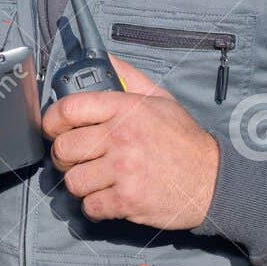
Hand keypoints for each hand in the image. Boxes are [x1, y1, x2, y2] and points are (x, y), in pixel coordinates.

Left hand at [42, 56, 218, 230]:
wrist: (213, 180)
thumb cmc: (184, 140)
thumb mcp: (159, 99)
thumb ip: (129, 77)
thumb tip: (105, 59)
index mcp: (125, 109)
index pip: (68, 109)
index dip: (52, 121)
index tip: (54, 129)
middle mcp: (121, 137)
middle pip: (63, 149)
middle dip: (65, 157)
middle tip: (77, 159)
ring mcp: (123, 170)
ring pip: (73, 181)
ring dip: (81, 184)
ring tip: (96, 180)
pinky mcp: (127, 200)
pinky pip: (89, 206)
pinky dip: (95, 207)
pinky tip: (107, 198)